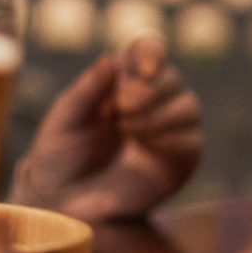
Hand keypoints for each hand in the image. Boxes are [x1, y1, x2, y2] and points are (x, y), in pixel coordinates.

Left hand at [13, 34, 202, 221]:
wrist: (65, 201)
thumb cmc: (59, 154)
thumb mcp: (64, 119)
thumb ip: (86, 90)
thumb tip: (110, 60)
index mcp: (121, 81)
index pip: (148, 51)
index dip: (152, 52)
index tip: (143, 68)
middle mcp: (150, 101)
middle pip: (171, 77)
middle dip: (150, 89)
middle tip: (121, 106)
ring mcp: (168, 129)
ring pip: (189, 105)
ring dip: (159, 113)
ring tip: (126, 128)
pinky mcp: (181, 159)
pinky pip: (191, 139)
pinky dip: (170, 137)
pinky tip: (144, 144)